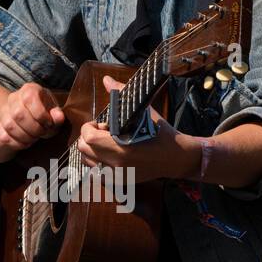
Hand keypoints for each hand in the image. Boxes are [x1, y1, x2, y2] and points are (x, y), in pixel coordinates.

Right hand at [0, 82, 66, 156]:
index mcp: (29, 90)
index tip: (48, 123)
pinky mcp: (0, 125)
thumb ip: (57, 115)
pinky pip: (5, 137)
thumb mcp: (54, 111)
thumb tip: (58, 117)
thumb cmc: (45, 112)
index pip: (29, 99)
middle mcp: (14, 98)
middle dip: (33, 128)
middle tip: (42, 132)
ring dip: (25, 137)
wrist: (31, 115)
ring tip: (34, 137)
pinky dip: (18, 143)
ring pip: (9, 126)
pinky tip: (26, 141)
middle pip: (18, 114)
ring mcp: (4, 111)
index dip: (41, 115)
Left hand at [75, 75, 191, 182]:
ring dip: (91, 150)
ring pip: (87, 162)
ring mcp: (118, 176)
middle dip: (89, 137)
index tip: (101, 123)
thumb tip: (107, 80)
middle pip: (84, 150)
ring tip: (106, 143)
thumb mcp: (143, 111)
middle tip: (103, 132)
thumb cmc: (160, 132)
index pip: (88, 137)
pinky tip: (109, 155)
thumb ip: (122, 95)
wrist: (177, 157)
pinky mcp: (121, 182)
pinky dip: (98, 163)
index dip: (90, 127)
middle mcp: (117, 164)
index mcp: (121, 148)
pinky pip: (97, 173)